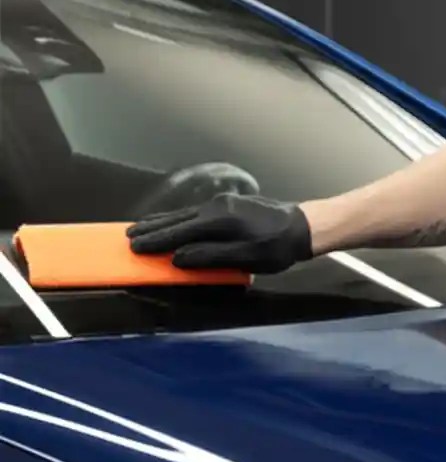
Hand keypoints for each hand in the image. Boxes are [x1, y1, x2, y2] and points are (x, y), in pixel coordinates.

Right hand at [128, 193, 312, 273]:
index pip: (178, 232)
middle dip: (151, 229)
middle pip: (176, 219)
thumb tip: (178, 258)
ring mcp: (221, 203)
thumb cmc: (276, 247)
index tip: (133, 247)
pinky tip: (172, 221)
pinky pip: (194, 212)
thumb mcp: (246, 258)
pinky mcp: (228, 205)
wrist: (302, 226)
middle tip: (127, 237)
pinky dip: (177, 218)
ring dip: (161, 222)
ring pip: (183, 213)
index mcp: (218, 221)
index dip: (155, 241)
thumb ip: (211, 257)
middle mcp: (215, 207)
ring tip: (140, 228)